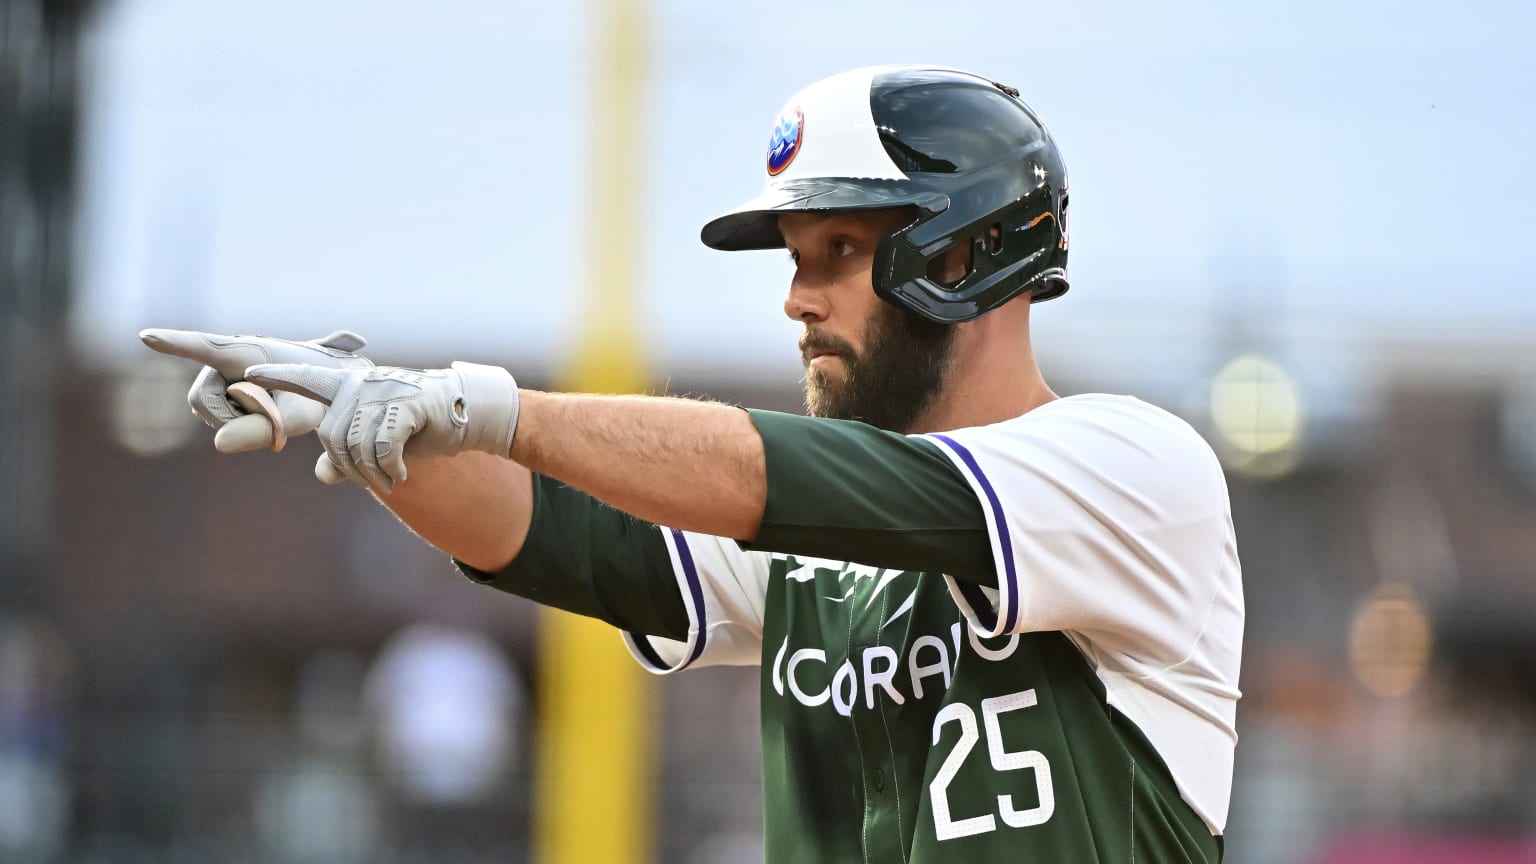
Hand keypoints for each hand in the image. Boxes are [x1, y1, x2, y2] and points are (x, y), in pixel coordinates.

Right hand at [138, 328, 372, 453]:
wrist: (324, 387)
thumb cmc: (313, 396)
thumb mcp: (295, 419)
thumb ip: (262, 430)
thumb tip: (219, 445)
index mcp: (244, 351)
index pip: (203, 346)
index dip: (175, 344)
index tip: (146, 336)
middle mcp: (222, 358)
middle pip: (202, 401)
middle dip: (232, 416)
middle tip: (271, 416)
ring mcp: (216, 373)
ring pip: (207, 411)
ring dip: (236, 419)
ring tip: (269, 409)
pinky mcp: (218, 387)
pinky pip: (214, 415)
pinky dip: (237, 422)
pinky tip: (260, 414)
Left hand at [245, 362, 519, 492]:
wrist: (467, 416)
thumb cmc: (421, 428)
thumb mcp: (380, 444)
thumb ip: (348, 457)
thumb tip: (324, 474)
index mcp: (349, 386)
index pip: (305, 379)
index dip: (276, 379)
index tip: (244, 377)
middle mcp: (360, 384)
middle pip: (333, 438)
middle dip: (354, 468)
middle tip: (379, 479)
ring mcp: (382, 392)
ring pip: (356, 447)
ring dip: (374, 474)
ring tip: (392, 478)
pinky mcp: (404, 404)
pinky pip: (381, 448)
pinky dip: (391, 469)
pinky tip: (403, 472)